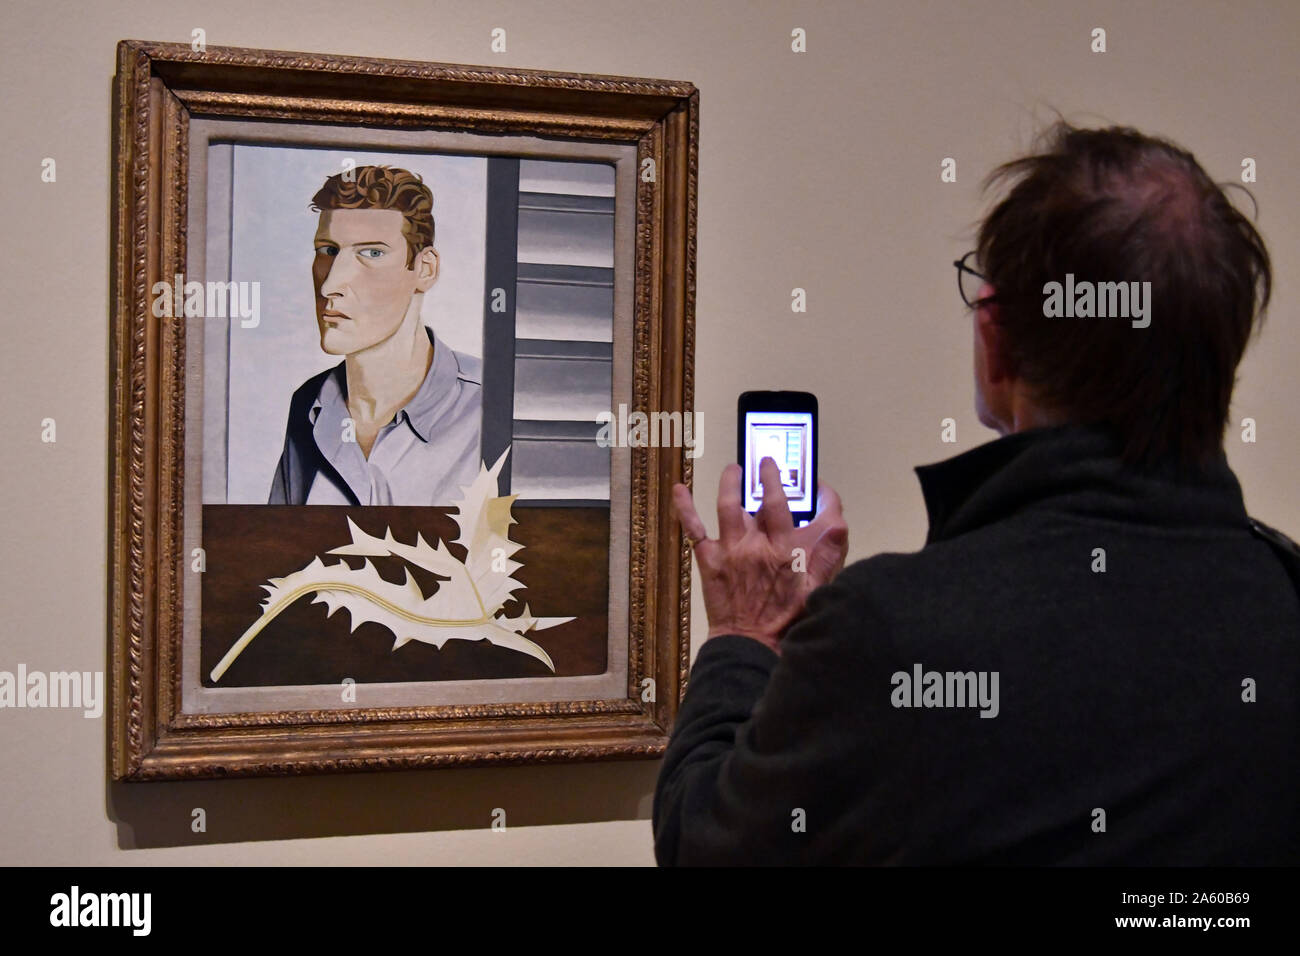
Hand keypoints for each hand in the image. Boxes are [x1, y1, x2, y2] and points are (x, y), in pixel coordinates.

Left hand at [673, 457, 848, 655]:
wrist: (750, 642)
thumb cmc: (783, 619)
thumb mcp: (815, 589)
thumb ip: (826, 556)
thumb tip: (840, 526)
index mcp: (782, 551)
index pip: (781, 505)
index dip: (778, 482)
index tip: (776, 468)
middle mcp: (755, 546)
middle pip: (754, 501)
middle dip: (757, 477)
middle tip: (758, 463)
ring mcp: (729, 551)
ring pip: (726, 507)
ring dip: (728, 484)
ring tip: (732, 471)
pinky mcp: (709, 561)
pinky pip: (694, 529)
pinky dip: (685, 508)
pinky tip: (679, 489)